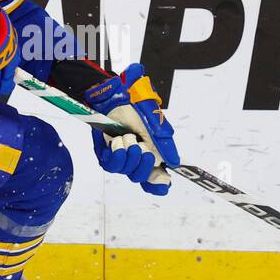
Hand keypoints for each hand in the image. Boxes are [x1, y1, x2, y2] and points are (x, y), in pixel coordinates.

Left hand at [84, 63, 179, 195]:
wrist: (115, 95)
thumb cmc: (136, 106)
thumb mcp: (155, 124)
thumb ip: (164, 144)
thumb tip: (174, 162)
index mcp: (152, 152)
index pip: (155, 178)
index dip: (159, 184)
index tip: (164, 180)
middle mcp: (136, 157)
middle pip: (140, 177)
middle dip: (142, 166)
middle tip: (142, 150)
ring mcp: (120, 156)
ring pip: (125, 172)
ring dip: (128, 156)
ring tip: (127, 138)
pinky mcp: (105, 153)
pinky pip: (109, 165)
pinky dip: (115, 156)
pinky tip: (116, 143)